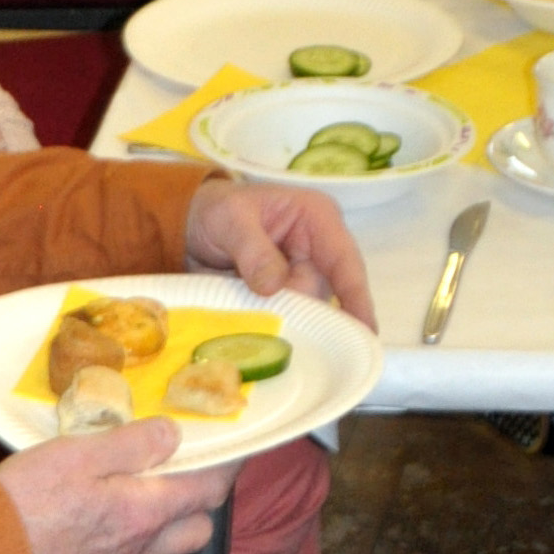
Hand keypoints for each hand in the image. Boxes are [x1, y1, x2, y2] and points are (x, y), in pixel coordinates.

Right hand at [0, 419, 241, 553]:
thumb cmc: (27, 501)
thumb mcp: (80, 454)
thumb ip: (132, 444)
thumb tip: (175, 435)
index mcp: (146, 512)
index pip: (209, 489)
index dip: (227, 463)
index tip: (233, 440)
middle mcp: (139, 546)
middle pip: (199, 526)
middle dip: (204, 495)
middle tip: (188, 462)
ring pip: (165, 545)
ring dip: (171, 516)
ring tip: (150, 482)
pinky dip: (137, 531)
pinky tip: (113, 509)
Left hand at [185, 178, 376, 327]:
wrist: (189, 225)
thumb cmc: (216, 210)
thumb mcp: (229, 219)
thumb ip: (252, 249)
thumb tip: (274, 286)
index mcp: (317, 219)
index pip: (344, 260)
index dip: (356, 296)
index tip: (363, 331)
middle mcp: (319, 250)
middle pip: (324, 294)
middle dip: (303, 316)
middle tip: (278, 337)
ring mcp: (303, 276)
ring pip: (306, 312)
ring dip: (284, 325)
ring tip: (258, 336)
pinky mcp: (286, 298)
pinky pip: (288, 320)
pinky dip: (274, 331)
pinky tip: (262, 344)